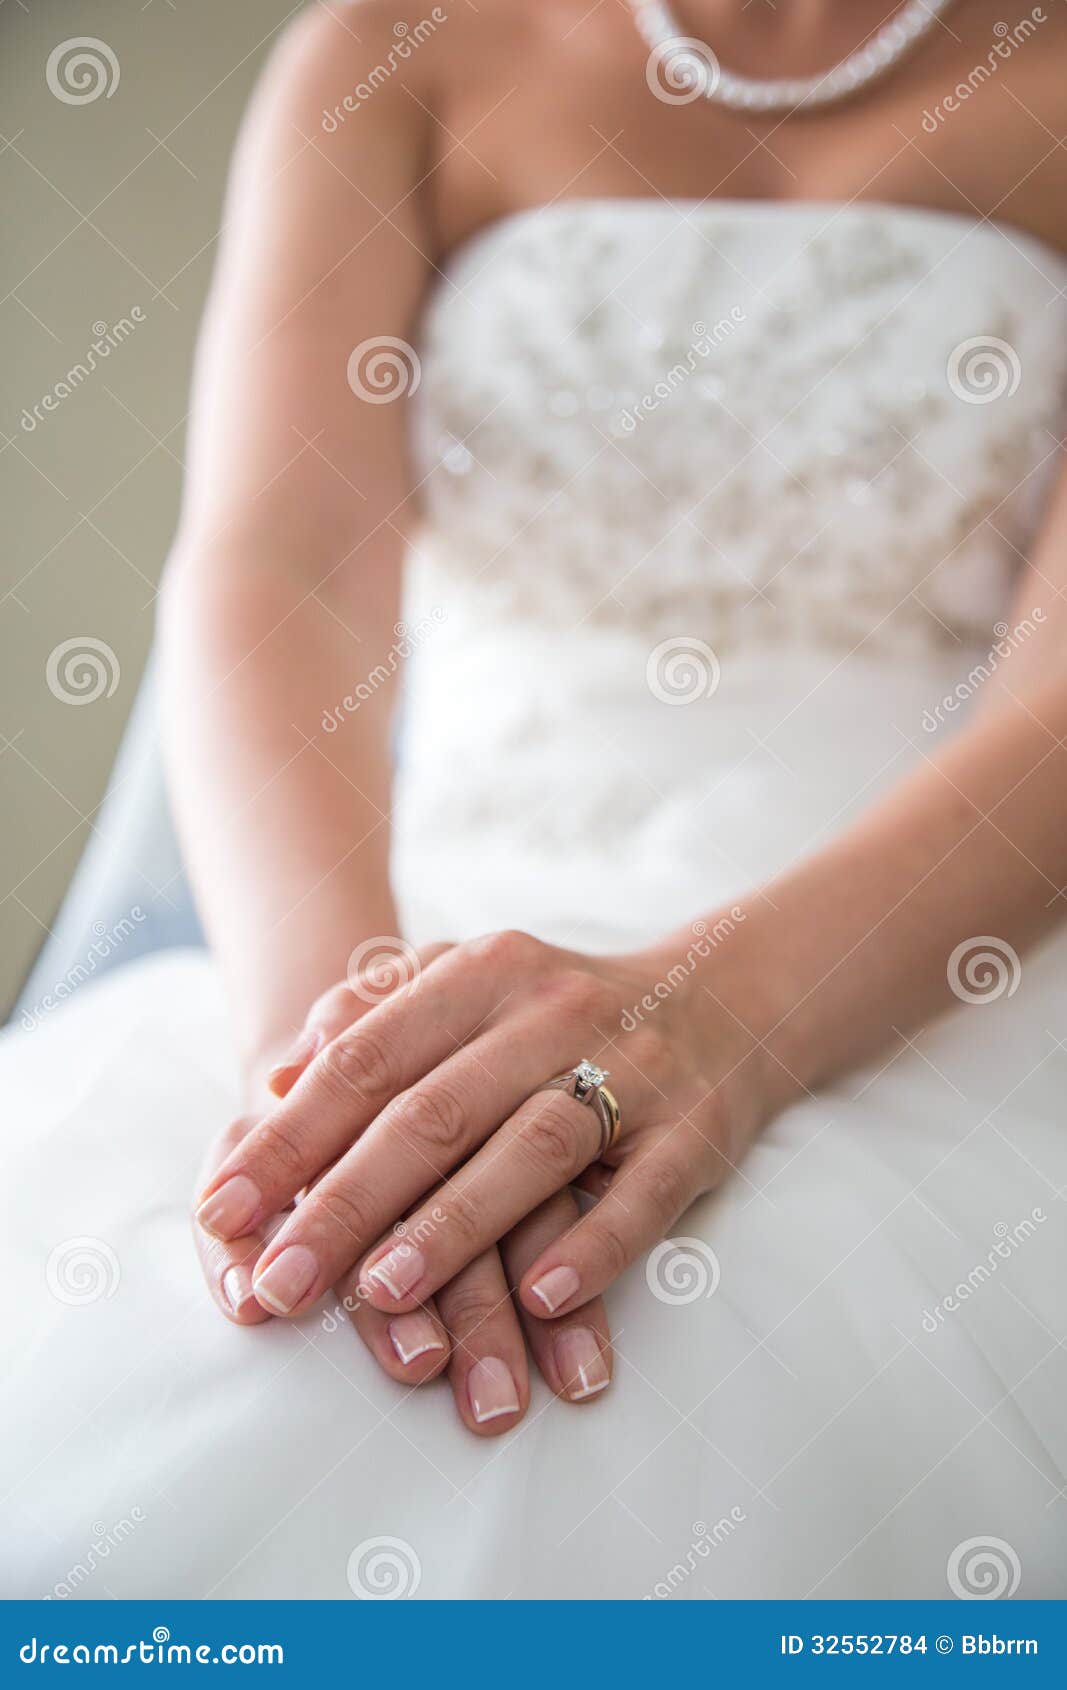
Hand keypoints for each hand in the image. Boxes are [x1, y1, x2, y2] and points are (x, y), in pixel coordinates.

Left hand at [195, 921, 777, 1345]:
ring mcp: (632, 1071)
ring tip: (383, 1295)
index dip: (288, 1138)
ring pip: (530, 1150)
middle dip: (347, 1204)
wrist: (726, 996)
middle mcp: (553, 1013)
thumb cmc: (563, 1008)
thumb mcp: (471, 983)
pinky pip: (642, 1196)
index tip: (221, 1210)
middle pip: (434, 1111)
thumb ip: (375, 1016)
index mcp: (483, 973)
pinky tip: (538, 1299)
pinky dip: (592, 1247)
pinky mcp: (696, 1132)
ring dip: (453, 1226)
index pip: (365, 1059)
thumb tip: (279, 1076)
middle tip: (279, 1284)